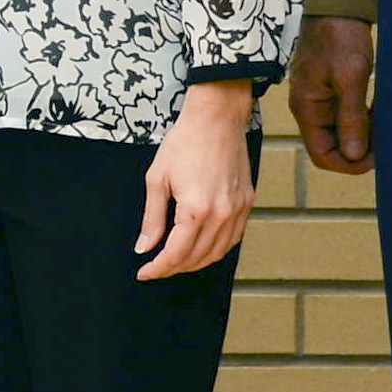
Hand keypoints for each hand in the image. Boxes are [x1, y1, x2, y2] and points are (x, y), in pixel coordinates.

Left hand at [136, 81, 255, 279]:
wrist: (216, 118)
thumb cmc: (184, 143)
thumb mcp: (157, 178)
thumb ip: (152, 218)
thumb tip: (144, 247)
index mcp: (196, 210)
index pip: (176, 253)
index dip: (158, 268)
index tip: (143, 273)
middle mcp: (222, 215)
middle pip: (197, 257)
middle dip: (174, 267)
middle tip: (156, 267)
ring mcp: (238, 210)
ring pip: (218, 252)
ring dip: (196, 262)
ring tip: (176, 261)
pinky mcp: (248, 202)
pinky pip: (234, 238)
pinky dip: (217, 249)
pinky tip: (202, 247)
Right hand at [288, 15, 376, 174]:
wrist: (337, 6)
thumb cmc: (341, 39)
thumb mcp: (350, 77)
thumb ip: (351, 117)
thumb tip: (354, 155)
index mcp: (306, 108)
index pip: (321, 155)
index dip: (349, 164)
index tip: (377, 156)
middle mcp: (308, 108)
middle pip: (330, 146)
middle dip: (358, 150)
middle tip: (386, 140)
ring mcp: (317, 98)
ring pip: (338, 133)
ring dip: (361, 136)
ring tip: (384, 127)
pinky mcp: (328, 89)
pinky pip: (342, 117)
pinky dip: (361, 121)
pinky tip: (377, 113)